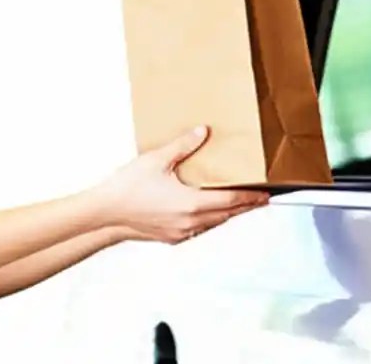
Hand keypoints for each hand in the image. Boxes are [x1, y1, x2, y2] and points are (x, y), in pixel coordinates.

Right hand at [92, 127, 268, 243]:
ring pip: (213, 224)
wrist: (105, 214)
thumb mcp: (157, 160)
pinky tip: (207, 211)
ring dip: (227, 213)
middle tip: (260, 198)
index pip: (232, 201)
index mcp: (192, 204)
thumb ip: (183, 146)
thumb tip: (202, 132)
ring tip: (238, 203)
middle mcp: (190, 222)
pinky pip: (198, 229)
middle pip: (227, 215)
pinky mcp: (171, 237)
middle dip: (244, 206)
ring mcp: (181, 232)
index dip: (251, 197)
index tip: (265, 194)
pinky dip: (209, 220)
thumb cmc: (127, 189)